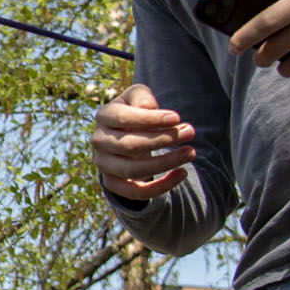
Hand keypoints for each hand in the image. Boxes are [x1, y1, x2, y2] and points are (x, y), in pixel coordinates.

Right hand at [91, 84, 194, 199]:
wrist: (121, 135)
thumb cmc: (134, 111)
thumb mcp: (136, 96)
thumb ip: (141, 97)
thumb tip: (148, 107)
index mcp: (104, 117)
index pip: (124, 119)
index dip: (151, 119)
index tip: (177, 118)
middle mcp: (99, 142)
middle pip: (130, 145)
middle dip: (163, 140)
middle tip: (190, 132)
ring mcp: (104, 165)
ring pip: (132, 170)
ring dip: (165, 163)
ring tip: (190, 152)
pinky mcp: (112, 184)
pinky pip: (136, 192)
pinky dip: (160, 187)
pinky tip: (181, 173)